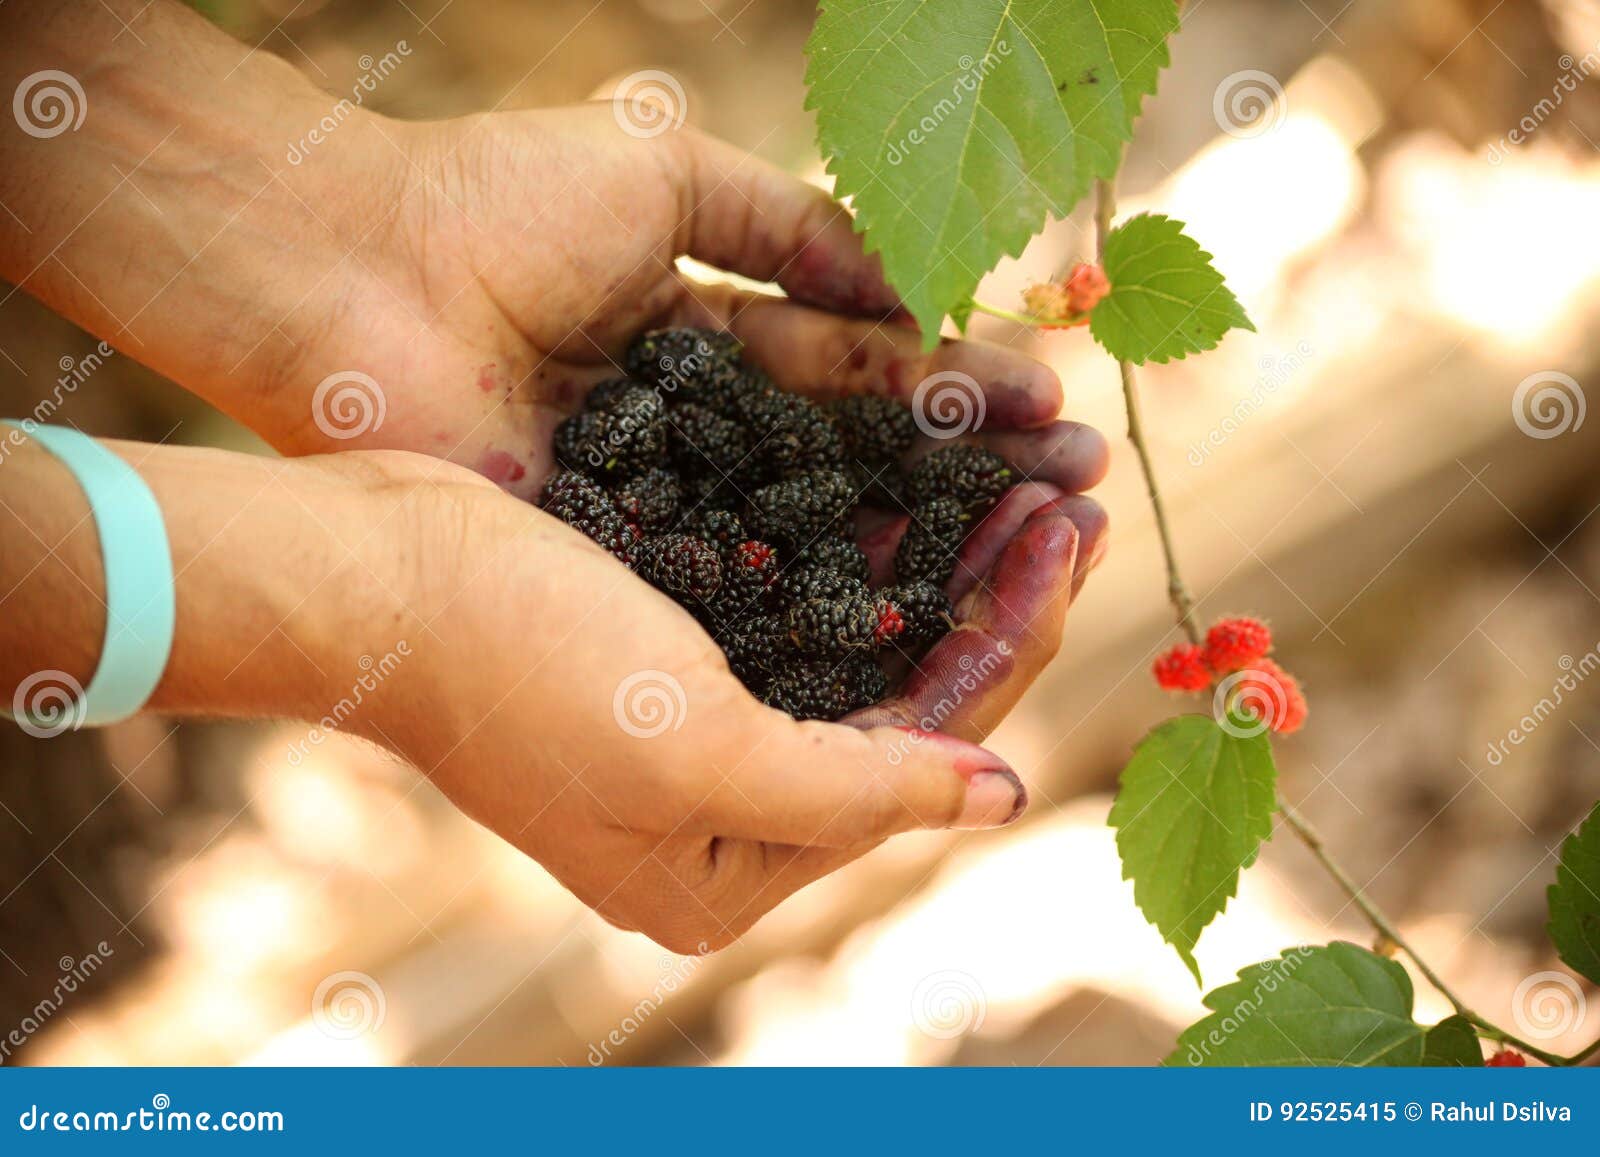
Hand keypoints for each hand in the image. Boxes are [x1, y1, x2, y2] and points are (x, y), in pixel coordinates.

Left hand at [265, 104, 1114, 739]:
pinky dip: (821, 591)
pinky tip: (915, 601)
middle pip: (858, 460)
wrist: (349, 276)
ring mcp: (668, 502)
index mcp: (714, 334)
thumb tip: (915, 278)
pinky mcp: (622, 559)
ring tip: (1032, 554)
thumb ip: (792, 223)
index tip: (1056, 408)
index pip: (866, 367)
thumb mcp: (668, 178)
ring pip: (815, 530)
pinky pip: (736, 583)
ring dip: (923, 541)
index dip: (959, 387)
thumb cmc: (497, 206)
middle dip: (970, 474)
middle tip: (1078, 494)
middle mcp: (704, 431)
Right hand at [374, 454, 1041, 950]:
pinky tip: (926, 483)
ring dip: (940, 563)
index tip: (1068, 540)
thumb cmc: (521, 664)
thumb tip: (998, 799)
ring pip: (861, 644)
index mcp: (728, 867)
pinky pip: (803, 600)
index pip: (918, 756)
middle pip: (902, 699)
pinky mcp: (676, 650)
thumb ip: (860, 788)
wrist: (371, 574)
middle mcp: (724, 810)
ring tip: (1022, 478)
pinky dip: (865, 546)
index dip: (1005, 646)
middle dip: (987, 597)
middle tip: (1066, 495)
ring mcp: (699, 729)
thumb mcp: (699, 748)